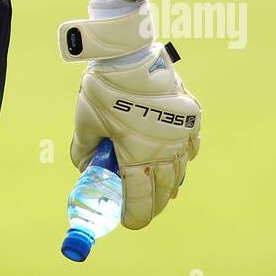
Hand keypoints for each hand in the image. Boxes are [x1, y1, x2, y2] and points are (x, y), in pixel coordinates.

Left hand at [58, 2, 201, 229]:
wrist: (131, 52)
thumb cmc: (104, 88)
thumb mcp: (84, 122)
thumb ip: (84, 150)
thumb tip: (85, 168)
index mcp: (138, 157)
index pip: (141, 201)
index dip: (135, 216)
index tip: (129, 223)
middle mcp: (165, 151)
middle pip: (163, 191)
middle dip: (152, 205)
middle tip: (142, 210)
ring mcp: (181, 135)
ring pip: (179, 171)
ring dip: (168, 184)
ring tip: (162, 192)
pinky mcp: (191, 116)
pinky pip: (190, 147)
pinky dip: (182, 158)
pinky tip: (175, 160)